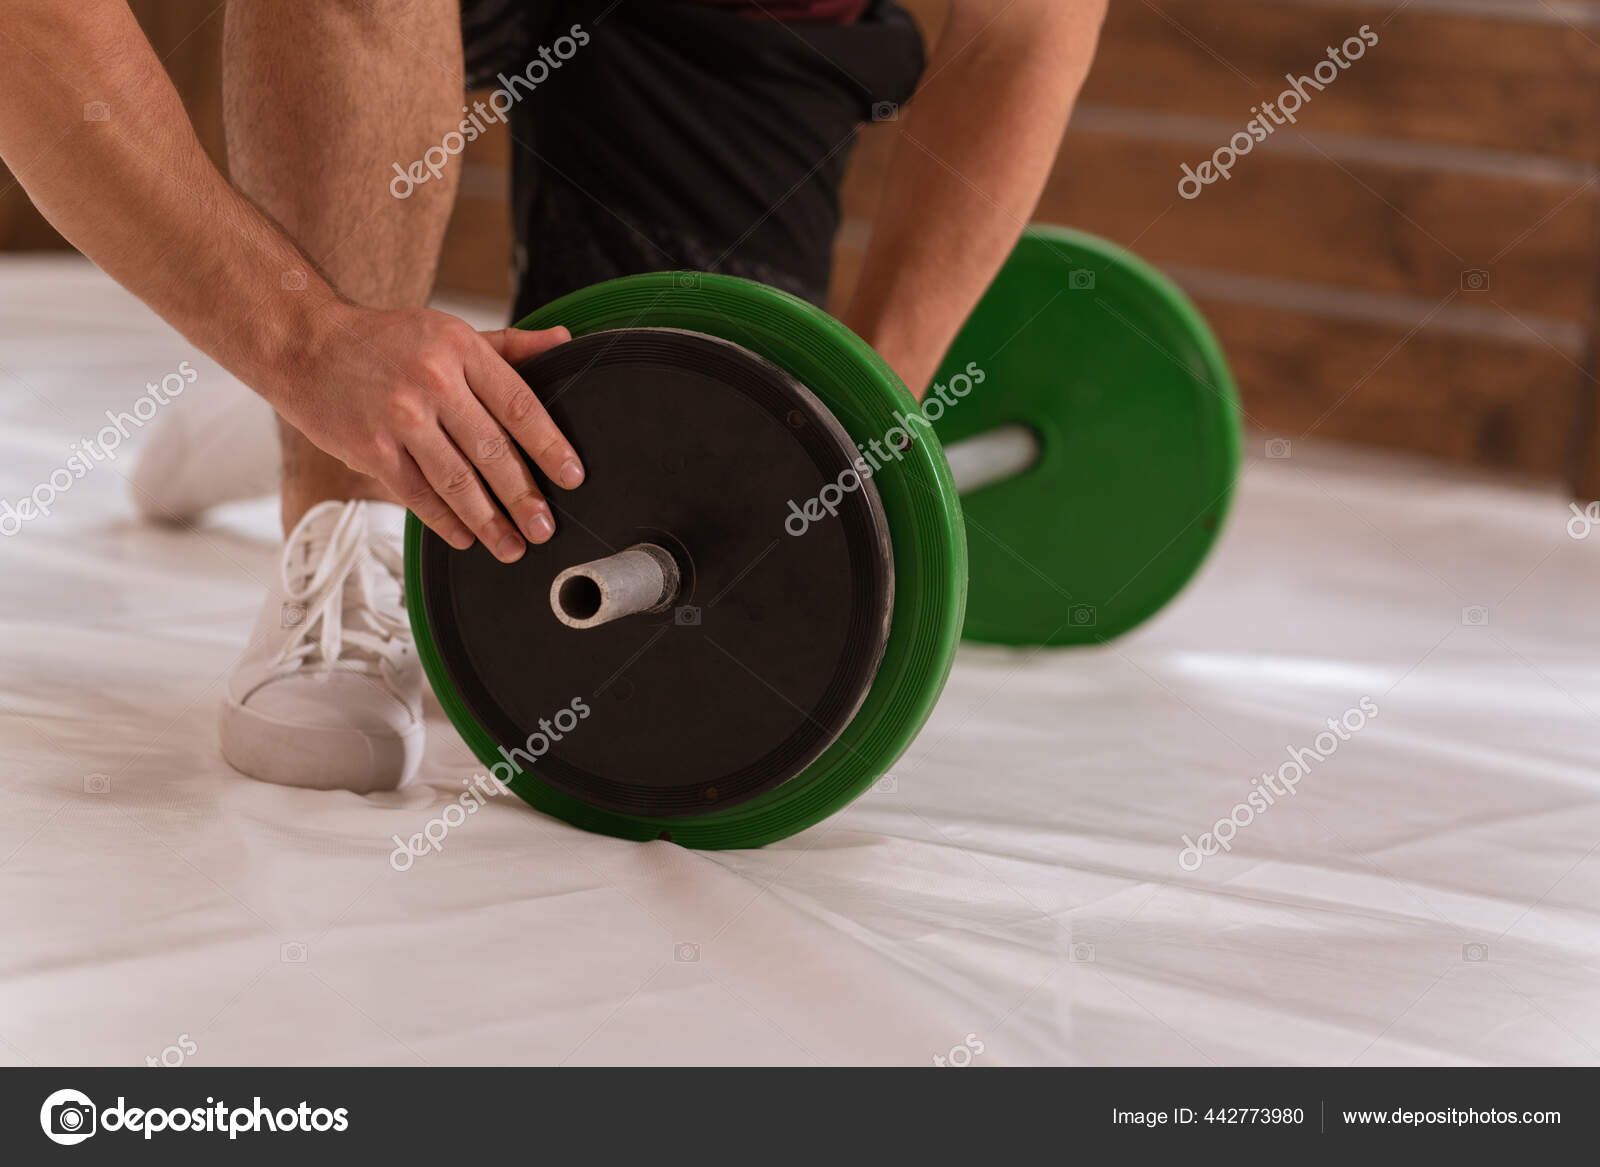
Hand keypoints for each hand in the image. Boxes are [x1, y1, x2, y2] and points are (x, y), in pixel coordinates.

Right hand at [272, 304, 582, 561]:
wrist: (306, 345)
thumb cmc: (386, 341)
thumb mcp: (449, 332)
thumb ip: (509, 346)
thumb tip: (563, 343)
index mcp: (460, 349)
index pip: (518, 404)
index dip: (549, 446)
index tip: (572, 477)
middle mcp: (432, 382)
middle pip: (492, 450)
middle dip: (524, 497)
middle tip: (546, 528)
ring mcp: (399, 417)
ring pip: (456, 480)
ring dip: (489, 521)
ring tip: (513, 546)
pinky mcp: (370, 448)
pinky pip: (417, 494)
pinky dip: (445, 520)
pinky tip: (466, 537)